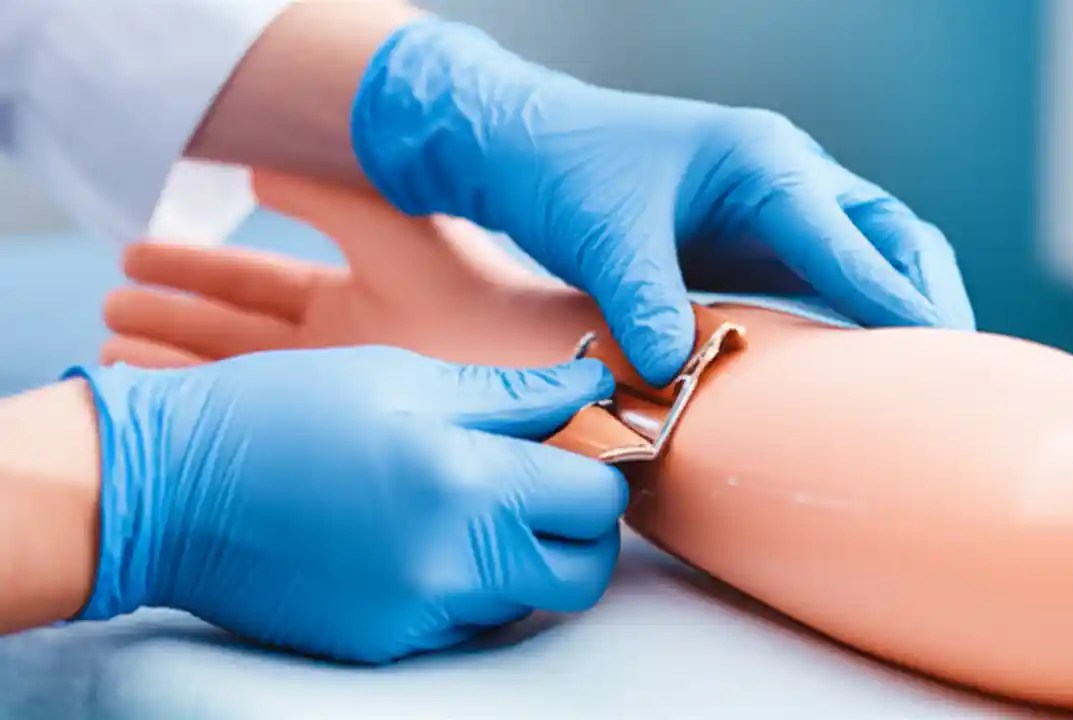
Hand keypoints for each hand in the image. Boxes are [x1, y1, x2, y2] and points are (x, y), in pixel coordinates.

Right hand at [72, 347, 625, 662]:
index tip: (580, 451)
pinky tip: (412, 536)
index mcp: (467, 482)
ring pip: (523, 598)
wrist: (168, 490)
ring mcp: (418, 615)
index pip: (598, 502)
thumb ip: (514, 395)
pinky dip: (460, 583)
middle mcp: (453, 564)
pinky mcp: (385, 645)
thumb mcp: (404, 379)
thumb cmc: (284, 412)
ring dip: (518, 556)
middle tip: (544, 487)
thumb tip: (592, 384)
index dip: (602, 473)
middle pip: (582, 573)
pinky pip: (461, 620)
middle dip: (581, 533)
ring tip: (460, 502)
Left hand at [352, 18, 974, 384]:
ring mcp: (777, 208)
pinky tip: (864, 367)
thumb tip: (672, 374)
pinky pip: (830, 277)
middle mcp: (786, 178)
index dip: (895, 298)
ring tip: (932, 383)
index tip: (937, 353)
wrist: (522, 144)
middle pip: (891, 236)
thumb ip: (643, 301)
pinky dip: (859, 316)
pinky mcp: (756, 239)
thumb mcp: (602, 235)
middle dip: (929, 299)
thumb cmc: (563, 169)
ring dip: (904, 307)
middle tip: (956, 379)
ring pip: (872, 254)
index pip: (850, 236)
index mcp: (762, 161)